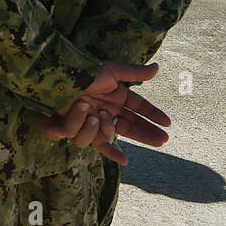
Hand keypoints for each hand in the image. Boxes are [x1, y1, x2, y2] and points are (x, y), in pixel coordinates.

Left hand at [40, 62, 170, 164]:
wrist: (57, 76)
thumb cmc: (82, 70)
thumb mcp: (111, 71)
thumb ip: (134, 73)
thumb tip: (158, 67)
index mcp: (113, 95)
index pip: (137, 108)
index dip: (152, 116)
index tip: (168, 124)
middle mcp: (103, 109)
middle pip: (128, 126)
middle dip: (146, 134)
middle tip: (163, 141)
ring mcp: (88, 119)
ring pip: (107, 133)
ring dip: (107, 128)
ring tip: (100, 116)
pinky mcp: (74, 126)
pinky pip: (89, 141)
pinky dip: (103, 146)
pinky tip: (122, 158)